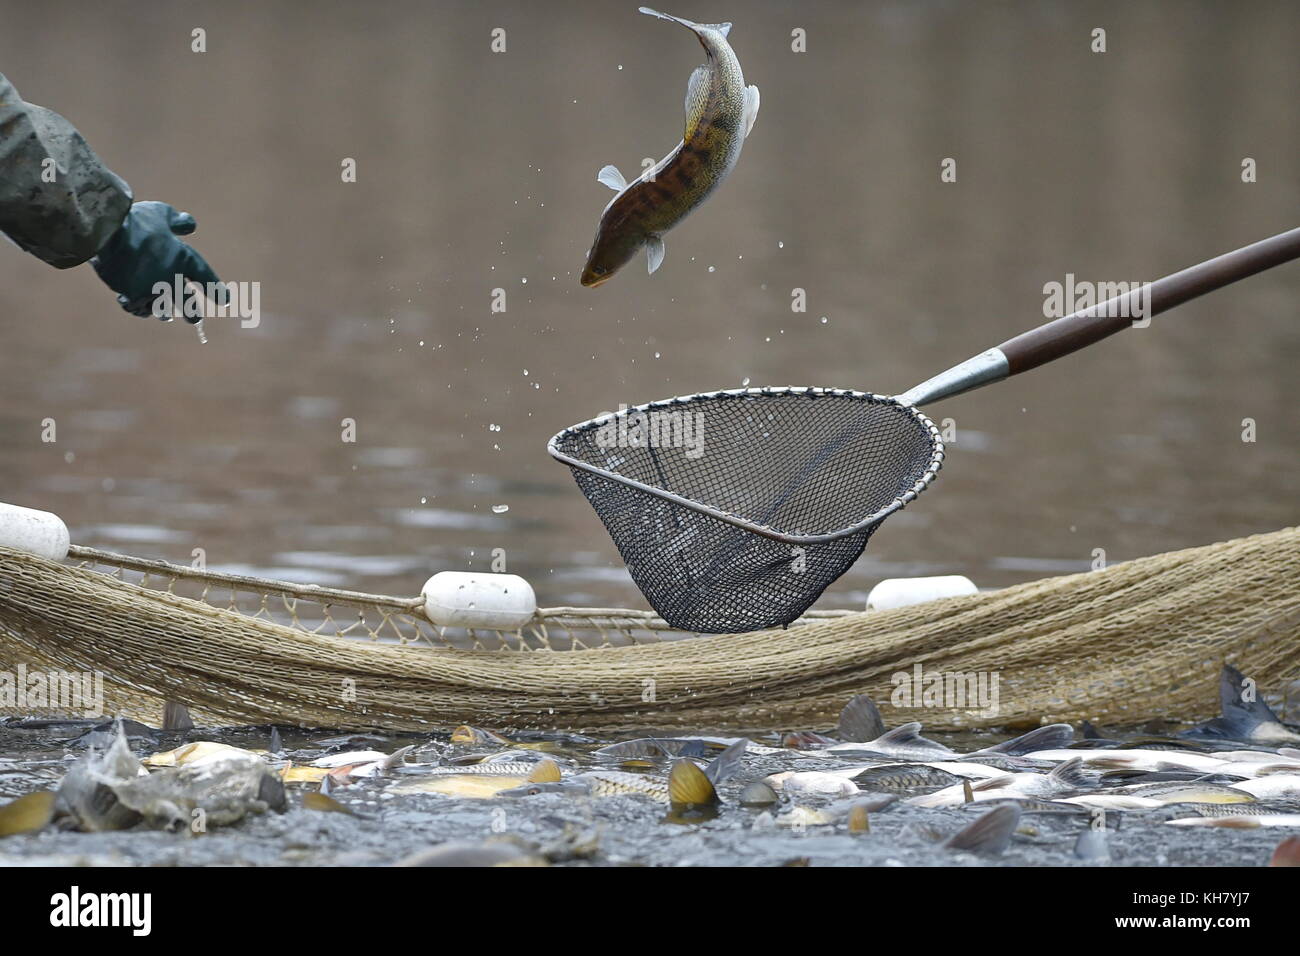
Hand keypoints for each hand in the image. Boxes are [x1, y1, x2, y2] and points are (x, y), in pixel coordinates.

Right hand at [91, 201, 221, 319]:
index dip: (215, 289)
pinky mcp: (130, 296)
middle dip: (191, 312)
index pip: (205, 277)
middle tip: (194, 319)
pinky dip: (138, 306)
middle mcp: (171, 279)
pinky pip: (136, 306)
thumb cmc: (135, 220)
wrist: (106, 232)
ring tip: (165, 315)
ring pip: (160, 307)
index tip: (225, 301)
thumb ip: (177, 221)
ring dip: (162, 311)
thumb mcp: (161, 213)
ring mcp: (151, 291)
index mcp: (184, 259)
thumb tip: (190, 224)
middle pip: (186, 303)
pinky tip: (138, 306)